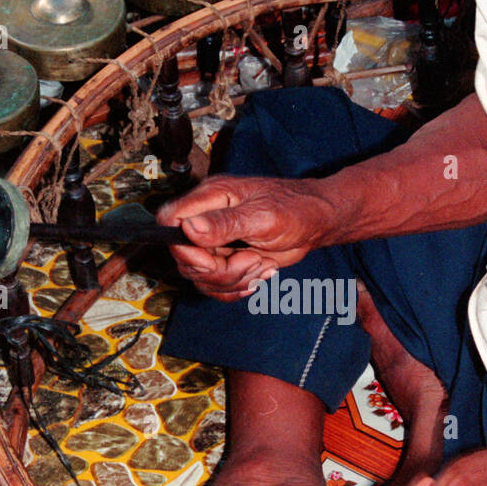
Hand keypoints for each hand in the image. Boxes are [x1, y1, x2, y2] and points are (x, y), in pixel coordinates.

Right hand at [156, 174, 333, 300]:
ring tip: (261, 264)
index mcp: (211, 197)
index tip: (212, 260)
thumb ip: (225, 223)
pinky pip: (216, 286)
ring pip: (201, 277)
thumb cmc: (295, 209)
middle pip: (185, 258)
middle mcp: (207, 218)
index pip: (170, 220)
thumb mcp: (262, 216)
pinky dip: (237, 288)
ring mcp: (215, 241)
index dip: (183, 247)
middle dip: (218, 270)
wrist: (316, 222)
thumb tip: (189, 227)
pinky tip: (260, 275)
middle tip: (252, 260)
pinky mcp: (225, 259)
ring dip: (233, 280)